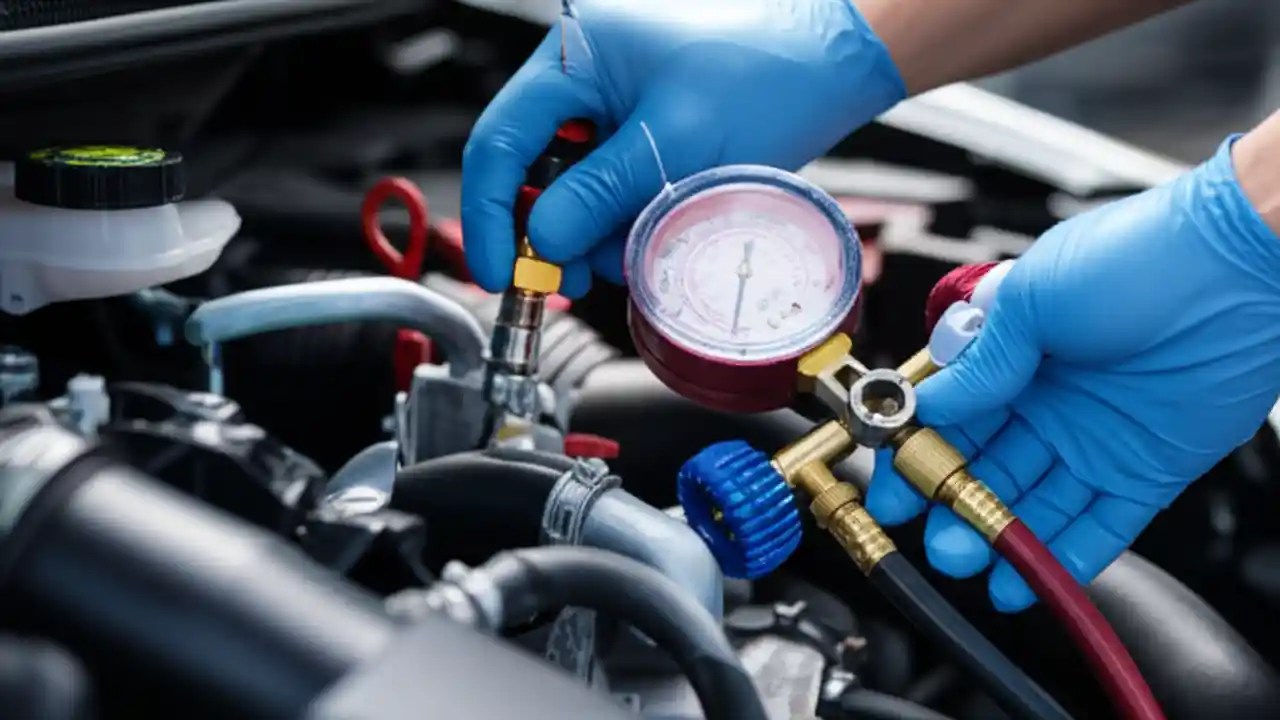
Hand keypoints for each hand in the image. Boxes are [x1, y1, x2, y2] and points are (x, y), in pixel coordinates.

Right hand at [461, 0, 904, 295]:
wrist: (835, 61)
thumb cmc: (768, 72)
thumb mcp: (676, 142)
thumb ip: (601, 193)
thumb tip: (542, 240)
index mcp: (576, 53)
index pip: (501, 139)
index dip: (492, 215)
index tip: (502, 273)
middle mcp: (584, 74)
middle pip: (534, 167)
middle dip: (554, 231)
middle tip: (573, 280)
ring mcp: (613, 101)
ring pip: (575, 185)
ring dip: (596, 232)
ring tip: (631, 256)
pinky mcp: (642, 126)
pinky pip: (611, 182)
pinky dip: (623, 218)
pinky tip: (650, 235)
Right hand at [866, 137, 1279, 611]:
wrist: (1243, 264)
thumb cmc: (1141, 256)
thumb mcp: (1032, 298)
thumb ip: (981, 363)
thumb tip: (932, 404)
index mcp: (1010, 352)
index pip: (948, 416)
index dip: (915, 452)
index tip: (890, 484)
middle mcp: (1046, 400)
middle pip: (983, 467)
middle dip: (949, 502)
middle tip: (927, 530)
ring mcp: (1092, 439)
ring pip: (1030, 503)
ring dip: (994, 534)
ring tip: (965, 558)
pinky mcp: (1142, 473)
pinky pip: (1096, 528)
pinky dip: (1058, 558)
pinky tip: (1023, 578)